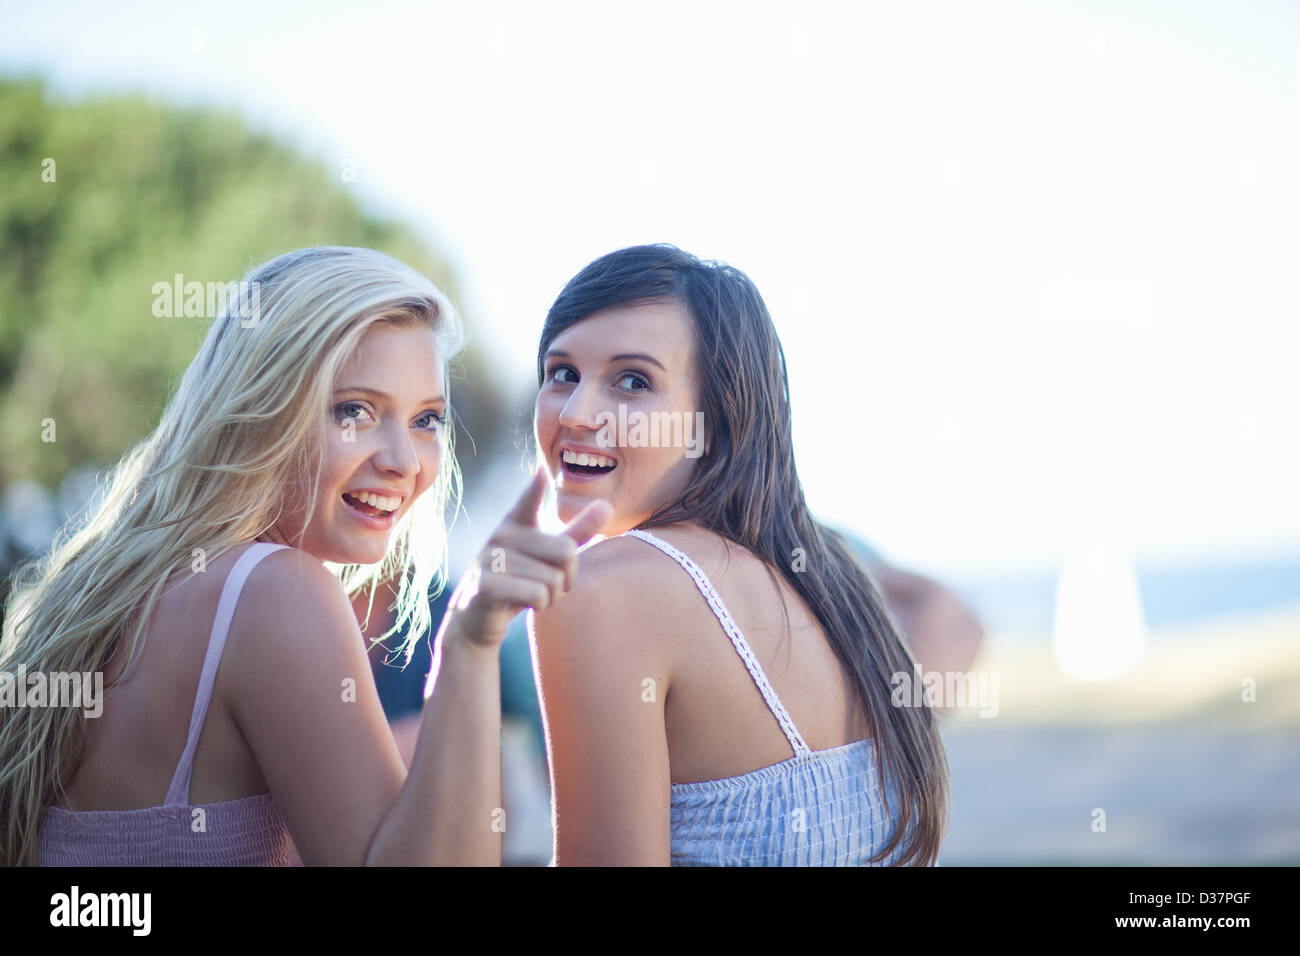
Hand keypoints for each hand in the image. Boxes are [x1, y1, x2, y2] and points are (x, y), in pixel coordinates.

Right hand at [442, 466, 610, 648]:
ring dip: (551, 596)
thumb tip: (608, 505)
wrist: (477, 620)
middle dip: (567, 578)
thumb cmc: (518, 584)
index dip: (536, 486)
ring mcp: (490, 560)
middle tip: (549, 586)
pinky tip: (520, 605)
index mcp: (515, 524)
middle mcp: (501, 536)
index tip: (542, 471)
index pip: (528, 500)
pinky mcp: (487, 585)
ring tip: (530, 595)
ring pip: (553, 579)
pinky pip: (538, 594)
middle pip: (566, 552)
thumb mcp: (547, 556)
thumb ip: (576, 533)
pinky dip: (540, 605)